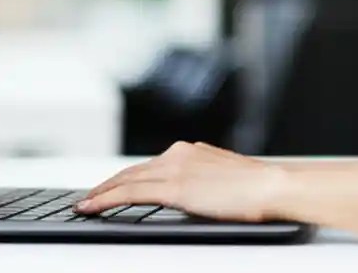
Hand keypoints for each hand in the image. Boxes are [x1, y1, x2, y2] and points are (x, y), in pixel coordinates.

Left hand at [75, 141, 287, 221]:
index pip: (149, 166)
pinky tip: (92, 206)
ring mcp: (175, 168)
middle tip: (89, 197)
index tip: (110, 187)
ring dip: (101, 192)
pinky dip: (106, 198)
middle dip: (107, 184)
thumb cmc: (258, 189)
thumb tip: (197, 192)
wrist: (272, 186)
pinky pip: (130, 192)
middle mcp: (179, 153)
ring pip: (126, 179)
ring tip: (85, 203)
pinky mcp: (174, 186)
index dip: (125, 178)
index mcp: (191, 151)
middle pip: (132, 170)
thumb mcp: (225, 180)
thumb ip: (204, 181)